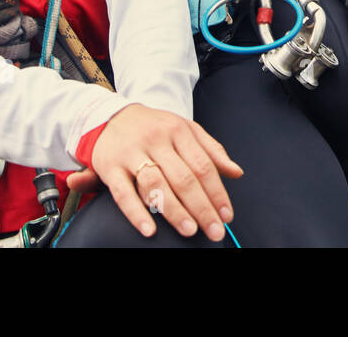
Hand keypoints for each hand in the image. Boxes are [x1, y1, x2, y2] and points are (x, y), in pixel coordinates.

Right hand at [69, 103, 242, 242]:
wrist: (110, 116)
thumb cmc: (155, 127)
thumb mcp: (186, 129)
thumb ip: (212, 150)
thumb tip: (237, 172)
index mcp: (178, 131)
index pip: (203, 166)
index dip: (217, 193)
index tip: (227, 215)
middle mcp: (156, 140)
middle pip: (183, 178)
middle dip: (202, 208)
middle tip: (215, 231)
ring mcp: (132, 153)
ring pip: (155, 185)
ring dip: (174, 210)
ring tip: (190, 230)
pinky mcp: (110, 166)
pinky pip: (123, 193)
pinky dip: (136, 213)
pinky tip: (149, 230)